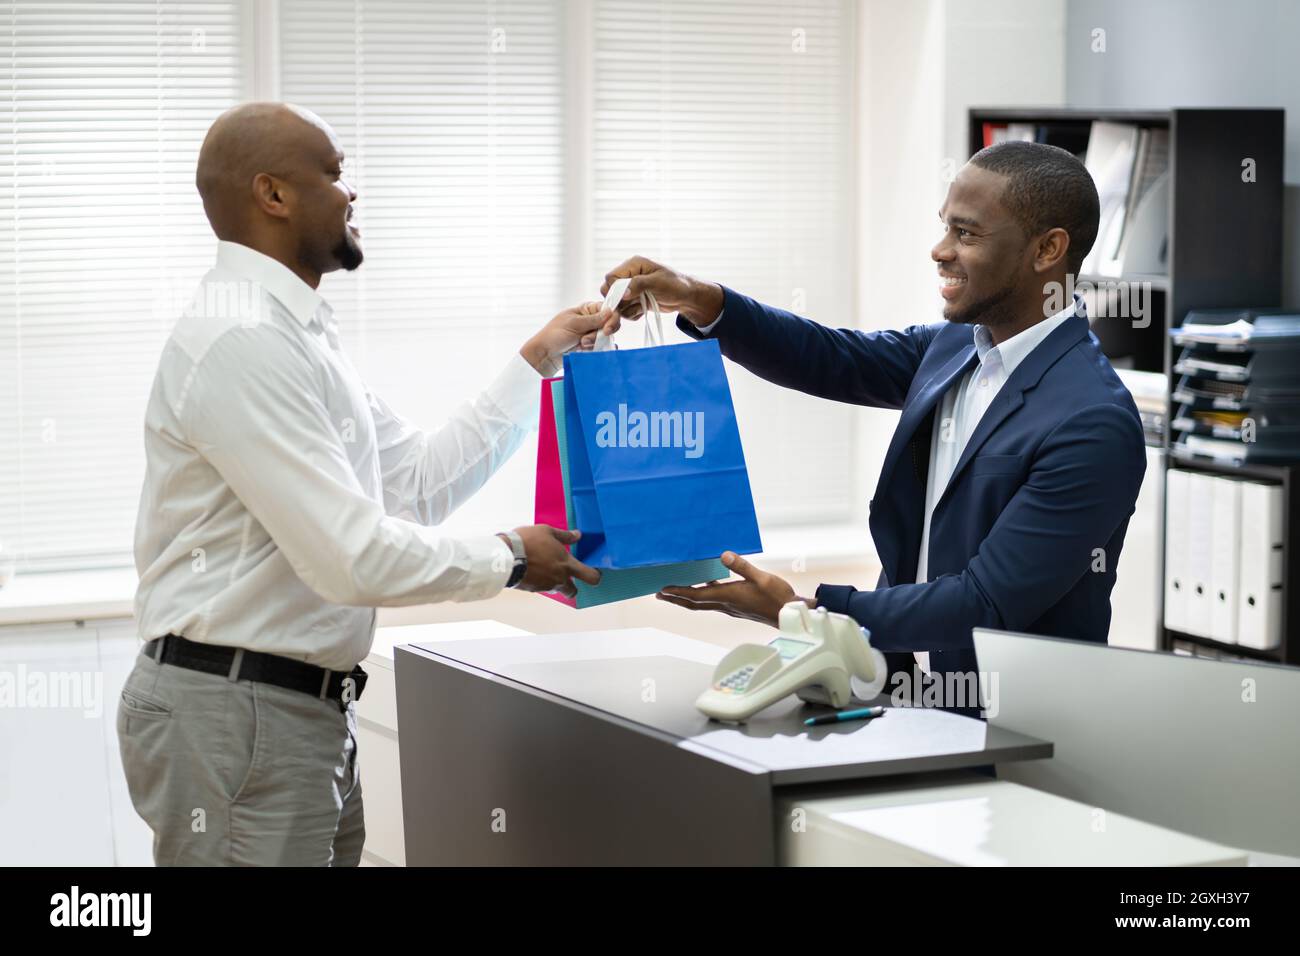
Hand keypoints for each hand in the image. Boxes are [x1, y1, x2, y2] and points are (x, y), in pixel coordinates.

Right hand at [511, 524, 600, 597]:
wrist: (506, 556)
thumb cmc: (528, 541)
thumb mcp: (547, 531)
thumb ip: (565, 536)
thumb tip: (578, 535)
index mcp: (567, 564)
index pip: (590, 576)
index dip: (595, 576)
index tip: (593, 572)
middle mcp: (559, 578)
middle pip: (573, 591)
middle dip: (572, 587)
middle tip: (567, 577)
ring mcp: (545, 586)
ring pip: (555, 589)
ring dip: (553, 582)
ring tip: (543, 568)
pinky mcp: (532, 589)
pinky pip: (541, 587)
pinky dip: (540, 581)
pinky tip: (532, 569)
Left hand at [520, 302, 615, 374]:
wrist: (546, 354)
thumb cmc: (554, 335)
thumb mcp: (574, 324)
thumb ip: (594, 319)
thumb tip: (611, 312)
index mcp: (587, 310)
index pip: (608, 308)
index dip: (611, 318)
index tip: (607, 330)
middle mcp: (592, 320)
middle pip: (610, 324)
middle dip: (602, 333)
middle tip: (587, 340)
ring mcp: (592, 334)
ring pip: (606, 337)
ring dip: (595, 342)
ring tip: (581, 345)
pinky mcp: (592, 346)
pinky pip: (603, 347)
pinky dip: (598, 350)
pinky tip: (587, 351)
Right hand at [600, 256, 724, 327]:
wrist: (686, 298)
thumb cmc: (676, 285)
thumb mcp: (658, 283)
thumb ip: (638, 285)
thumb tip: (622, 292)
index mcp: (633, 265)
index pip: (611, 278)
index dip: (615, 290)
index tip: (627, 298)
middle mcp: (629, 276)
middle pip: (609, 291)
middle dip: (619, 302)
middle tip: (634, 304)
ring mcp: (631, 289)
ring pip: (616, 303)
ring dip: (627, 310)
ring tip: (643, 307)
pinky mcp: (634, 300)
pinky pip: (624, 310)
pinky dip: (632, 314)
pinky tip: (644, 310)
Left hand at [656, 551, 811, 626]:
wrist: (790, 615)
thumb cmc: (778, 598)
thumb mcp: (762, 578)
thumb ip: (742, 566)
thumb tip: (724, 555)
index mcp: (728, 596)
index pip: (696, 595)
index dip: (678, 592)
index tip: (663, 590)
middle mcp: (726, 604)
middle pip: (694, 603)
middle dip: (676, 598)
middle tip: (660, 595)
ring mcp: (731, 607)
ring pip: (703, 603)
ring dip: (687, 598)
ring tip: (675, 591)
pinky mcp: (737, 607)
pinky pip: (714, 601)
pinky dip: (704, 594)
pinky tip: (707, 583)